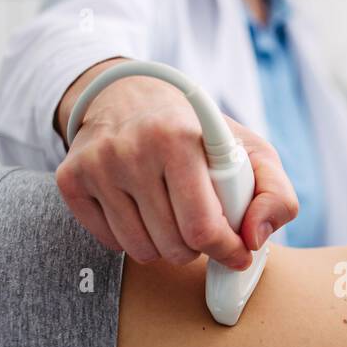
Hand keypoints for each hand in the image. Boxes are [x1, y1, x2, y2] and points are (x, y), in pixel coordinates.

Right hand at [54, 59, 298, 267]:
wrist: (127, 94)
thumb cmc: (198, 131)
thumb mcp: (251, 150)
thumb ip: (275, 195)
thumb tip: (255, 239)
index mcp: (180, 137)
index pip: (203, 226)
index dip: (227, 250)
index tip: (237, 252)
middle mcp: (132, 148)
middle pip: (174, 245)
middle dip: (197, 247)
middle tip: (202, 225)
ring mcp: (97, 165)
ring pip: (141, 250)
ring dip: (165, 246)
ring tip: (173, 217)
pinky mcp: (71, 179)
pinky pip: (110, 243)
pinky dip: (132, 238)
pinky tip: (141, 210)